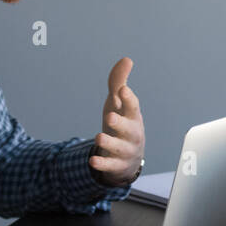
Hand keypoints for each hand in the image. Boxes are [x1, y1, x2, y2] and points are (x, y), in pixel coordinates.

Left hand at [90, 57, 144, 186]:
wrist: (128, 157)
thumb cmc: (123, 124)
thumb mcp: (118, 104)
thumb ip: (119, 83)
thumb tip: (126, 60)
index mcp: (133, 117)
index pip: (133, 107)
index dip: (129, 100)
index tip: (123, 90)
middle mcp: (132, 134)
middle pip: (129, 129)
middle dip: (120, 123)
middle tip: (109, 116)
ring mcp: (126, 150)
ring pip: (120, 148)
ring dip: (110, 143)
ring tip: (99, 137)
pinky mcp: (117, 165)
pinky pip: (111, 165)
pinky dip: (103, 164)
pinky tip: (92, 161)